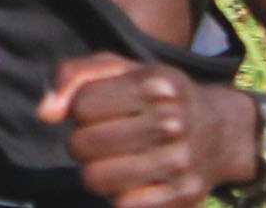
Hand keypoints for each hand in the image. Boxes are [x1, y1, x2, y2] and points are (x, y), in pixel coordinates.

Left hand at [37, 54, 257, 207]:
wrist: (221, 132)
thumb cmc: (157, 97)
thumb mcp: (122, 70)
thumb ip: (75, 76)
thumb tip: (44, 113)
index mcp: (154, 82)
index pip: (81, 106)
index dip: (80, 111)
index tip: (99, 111)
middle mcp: (171, 120)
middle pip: (81, 146)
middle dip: (82, 144)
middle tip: (103, 140)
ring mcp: (179, 161)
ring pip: (95, 179)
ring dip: (96, 172)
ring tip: (115, 160)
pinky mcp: (182, 195)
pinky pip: (121, 204)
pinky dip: (120, 194)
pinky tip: (135, 179)